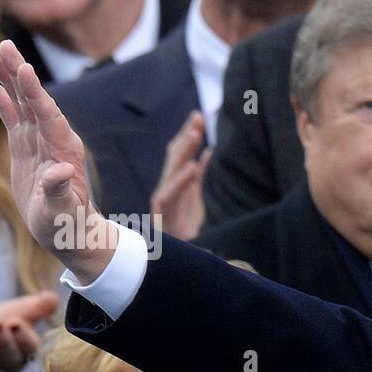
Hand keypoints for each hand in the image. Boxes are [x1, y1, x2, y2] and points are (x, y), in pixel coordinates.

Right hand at [0, 40, 117, 282]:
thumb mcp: (64, 213)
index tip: (25, 69)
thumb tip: (61, 172)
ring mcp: (39, 140)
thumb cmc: (69, 225)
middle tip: (6, 46)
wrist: (70, 231)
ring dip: (9, 78)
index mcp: (64, 152)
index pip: (49, 116)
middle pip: (35, 100)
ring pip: (22, 102)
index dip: (37, 93)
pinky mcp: (26, 145)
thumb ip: (61, 192)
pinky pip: (11, 115)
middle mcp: (54, 140)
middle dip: (20, 74)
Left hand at [0, 291, 59, 371]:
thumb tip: (54, 297)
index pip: (31, 349)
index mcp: (26, 350)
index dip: (25, 337)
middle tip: (1, 326)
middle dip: (8, 343)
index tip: (15, 321)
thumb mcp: (18, 313)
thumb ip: (36, 307)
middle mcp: (12, 364)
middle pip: (15, 360)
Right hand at [151, 111, 210, 239]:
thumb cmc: (186, 225)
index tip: (200, 117)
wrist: (177, 254)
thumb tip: (209, 151)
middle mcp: (168, 186)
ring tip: (195, 134)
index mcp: (177, 181)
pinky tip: (192, 167)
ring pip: (172, 170)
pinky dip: (180, 180)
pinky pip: (169, 194)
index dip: (189, 134)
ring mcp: (163, 198)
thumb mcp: (198, 196)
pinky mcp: (162, 214)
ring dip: (183, 151)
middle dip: (186, 135)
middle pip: (175, 155)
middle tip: (198, 117)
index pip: (181, 152)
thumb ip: (201, 174)